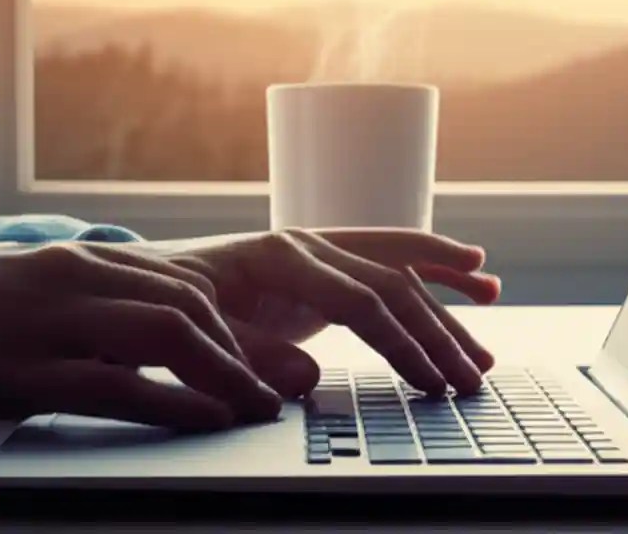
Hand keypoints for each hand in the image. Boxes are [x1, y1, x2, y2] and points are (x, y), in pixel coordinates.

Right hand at [0, 243, 281, 428]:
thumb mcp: (38, 301)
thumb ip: (100, 311)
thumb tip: (167, 347)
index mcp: (83, 261)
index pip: (187, 284)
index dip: (238, 327)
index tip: (268, 362)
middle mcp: (73, 278)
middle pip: (191, 303)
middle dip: (247, 350)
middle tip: (282, 390)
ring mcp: (44, 322)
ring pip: (164, 333)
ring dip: (226, 373)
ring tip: (258, 409)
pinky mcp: (15, 371)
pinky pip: (111, 383)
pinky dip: (170, 401)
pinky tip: (208, 418)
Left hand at [138, 228, 500, 397]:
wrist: (140, 286)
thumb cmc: (160, 312)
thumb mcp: (189, 339)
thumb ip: (244, 355)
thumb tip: (306, 379)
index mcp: (278, 257)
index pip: (361, 299)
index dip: (402, 343)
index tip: (432, 382)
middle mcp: (309, 244)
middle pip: (394, 285)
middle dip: (439, 334)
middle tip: (473, 377)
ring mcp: (322, 250)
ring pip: (402, 273)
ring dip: (450, 307)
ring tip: (488, 339)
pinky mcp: (327, 265)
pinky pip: (393, 261)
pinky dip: (436, 263)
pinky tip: (476, 270)